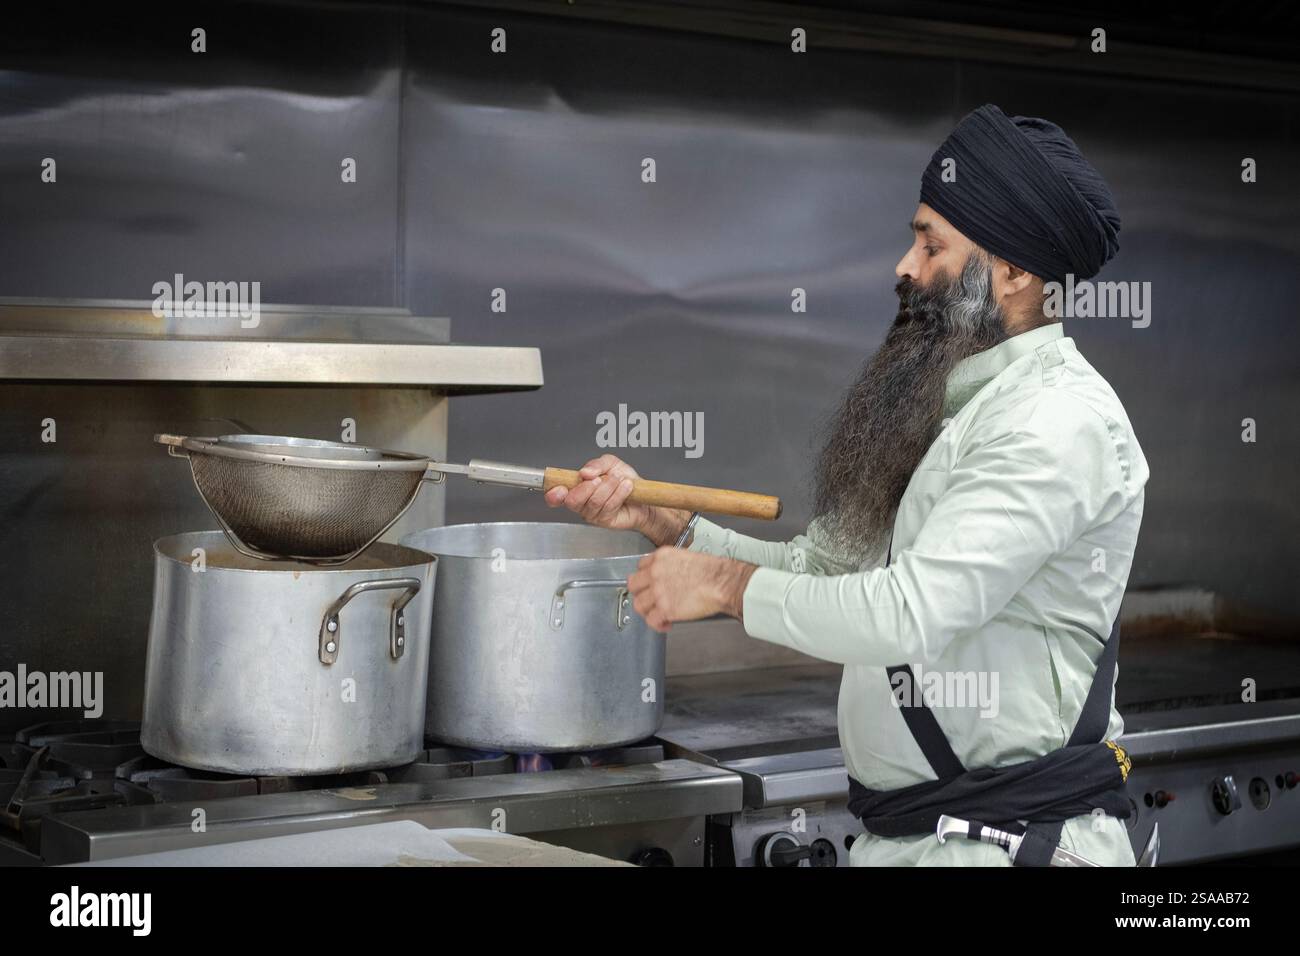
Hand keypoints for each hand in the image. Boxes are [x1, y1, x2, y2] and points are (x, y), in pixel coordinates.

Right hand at [544, 453, 689, 542]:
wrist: (643, 496)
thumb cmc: (624, 480)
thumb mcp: (611, 464)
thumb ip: (596, 465)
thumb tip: (584, 472)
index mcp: (577, 487)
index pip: (556, 496)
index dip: (554, 494)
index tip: (559, 489)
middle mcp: (581, 503)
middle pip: (573, 500)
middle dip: (587, 487)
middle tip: (600, 479)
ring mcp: (592, 514)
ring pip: (593, 502)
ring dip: (608, 487)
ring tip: (619, 480)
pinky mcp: (605, 521)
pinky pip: (608, 507)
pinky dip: (619, 494)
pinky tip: (626, 487)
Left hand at [626, 547, 757, 631]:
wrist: (722, 582)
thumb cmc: (713, 571)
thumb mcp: (687, 557)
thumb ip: (672, 566)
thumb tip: (668, 577)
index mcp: (661, 557)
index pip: (641, 566)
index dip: (646, 578)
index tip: (650, 585)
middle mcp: (656, 572)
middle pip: (634, 585)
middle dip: (641, 594)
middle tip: (649, 601)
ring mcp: (658, 591)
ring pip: (639, 604)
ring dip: (647, 612)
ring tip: (657, 615)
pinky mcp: (665, 608)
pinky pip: (651, 620)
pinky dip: (657, 625)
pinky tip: (666, 624)